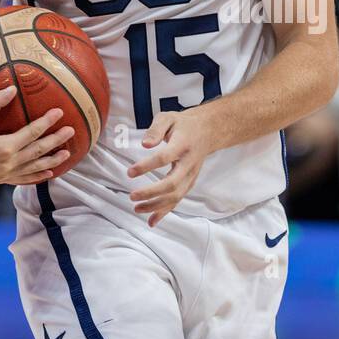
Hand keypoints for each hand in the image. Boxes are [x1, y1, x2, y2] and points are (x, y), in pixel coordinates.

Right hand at [0, 86, 74, 184]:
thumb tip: (13, 88)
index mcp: (4, 147)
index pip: (32, 132)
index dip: (47, 122)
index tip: (59, 113)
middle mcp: (7, 163)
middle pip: (38, 150)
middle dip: (56, 140)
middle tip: (71, 131)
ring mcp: (4, 174)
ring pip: (34, 167)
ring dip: (51, 160)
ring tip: (66, 153)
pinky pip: (23, 179)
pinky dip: (37, 176)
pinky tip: (48, 173)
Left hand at [127, 110, 217, 226]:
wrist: (208, 132)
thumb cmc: (184, 125)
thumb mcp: (168, 118)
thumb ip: (155, 129)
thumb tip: (144, 144)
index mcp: (183, 144)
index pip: (164, 158)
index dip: (146, 166)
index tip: (130, 172)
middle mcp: (189, 163)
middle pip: (172, 183)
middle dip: (152, 193)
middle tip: (132, 196)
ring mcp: (190, 175)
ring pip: (176, 196)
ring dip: (156, 206)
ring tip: (137, 208)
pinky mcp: (189, 183)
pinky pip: (177, 200)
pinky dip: (164, 212)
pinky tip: (151, 221)